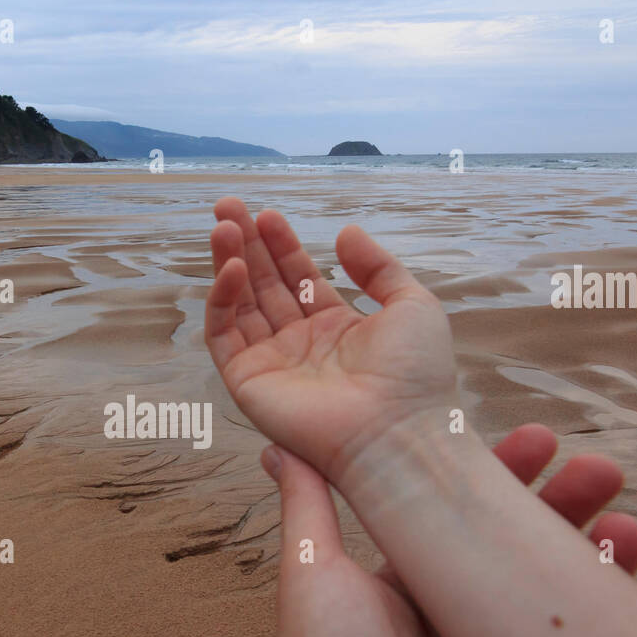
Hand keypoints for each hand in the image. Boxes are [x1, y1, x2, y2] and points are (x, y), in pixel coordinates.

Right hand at [204, 198, 456, 483]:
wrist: (398, 431)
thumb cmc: (415, 375)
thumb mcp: (412, 304)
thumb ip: (378, 266)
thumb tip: (344, 232)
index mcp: (336, 328)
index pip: (298, 278)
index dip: (282, 244)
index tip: (268, 213)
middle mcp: (300, 344)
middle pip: (264, 285)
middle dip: (246, 244)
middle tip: (228, 205)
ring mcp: (272, 363)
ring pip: (239, 305)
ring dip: (228, 263)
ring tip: (223, 224)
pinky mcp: (247, 382)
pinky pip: (224, 336)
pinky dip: (221, 300)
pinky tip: (231, 268)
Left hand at [245, 426, 636, 636]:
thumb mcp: (313, 577)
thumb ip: (310, 509)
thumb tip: (282, 446)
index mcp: (422, 593)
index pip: (474, 523)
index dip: (510, 479)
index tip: (543, 439)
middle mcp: (469, 630)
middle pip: (533, 557)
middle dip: (573, 510)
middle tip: (606, 471)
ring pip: (576, 609)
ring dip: (614, 566)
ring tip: (635, 531)